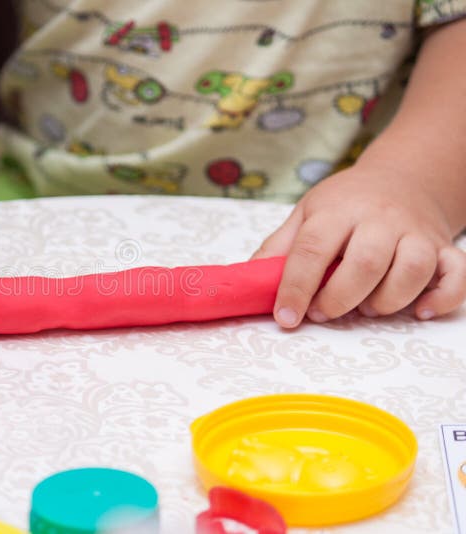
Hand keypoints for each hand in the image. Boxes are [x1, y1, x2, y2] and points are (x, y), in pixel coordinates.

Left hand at [252, 163, 465, 326]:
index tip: (286, 317)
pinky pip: (457, 275)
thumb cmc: (344, 204)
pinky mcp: (443, 247)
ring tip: (363, 309)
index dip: (296, 287)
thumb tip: (248, 280)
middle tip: (322, 312)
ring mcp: (415, 232)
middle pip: (365, 264)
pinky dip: (443, 298)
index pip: (313, 249)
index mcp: (337, 211)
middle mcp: (380, 219)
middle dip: (339, 299)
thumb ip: (279, 247)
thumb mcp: (305, 214)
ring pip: (411, 270)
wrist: (401, 178)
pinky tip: (419, 311)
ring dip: (385, 302)